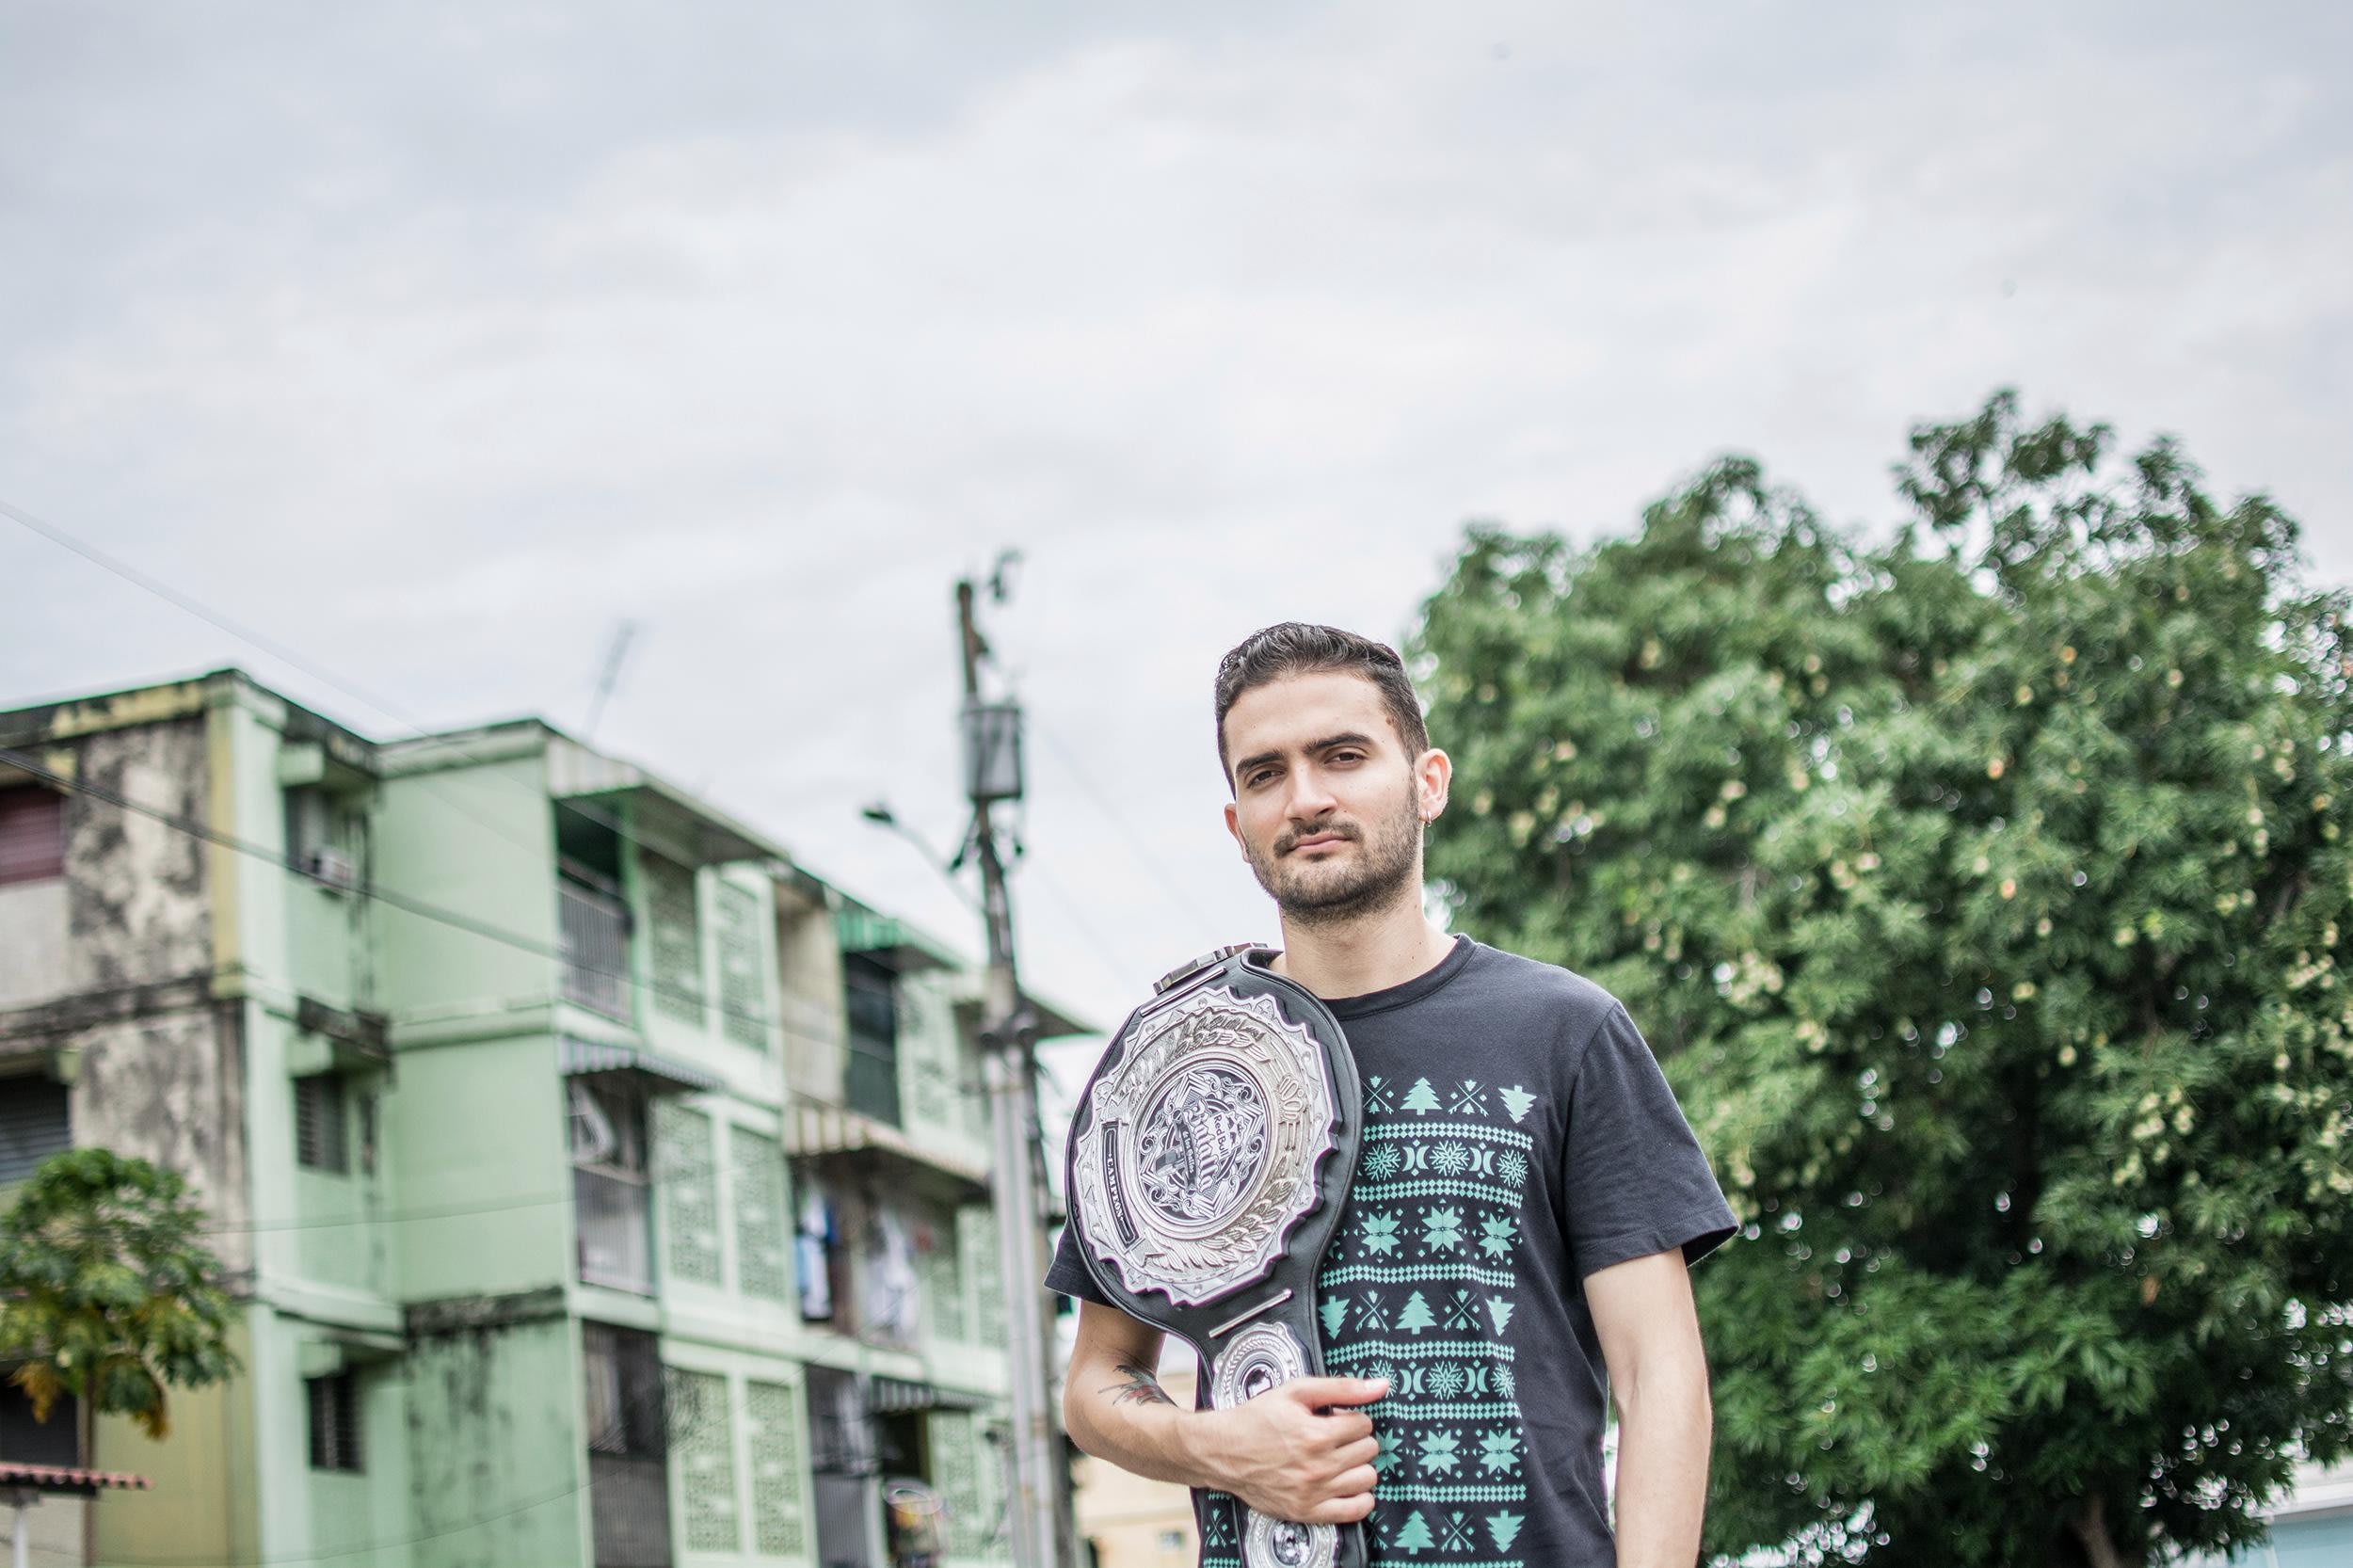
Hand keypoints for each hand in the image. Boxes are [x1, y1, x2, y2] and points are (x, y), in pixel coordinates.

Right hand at [1200, 1375, 1385, 1525]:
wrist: (1223, 1451)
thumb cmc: (1257, 1418)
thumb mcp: (1296, 1391)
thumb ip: (1342, 1387)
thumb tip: (1382, 1385)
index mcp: (1317, 1434)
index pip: (1364, 1424)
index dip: (1351, 1417)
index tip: (1336, 1419)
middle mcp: (1318, 1466)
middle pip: (1368, 1450)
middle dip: (1355, 1439)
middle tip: (1334, 1437)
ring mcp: (1313, 1492)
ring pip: (1367, 1478)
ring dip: (1358, 1465)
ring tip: (1338, 1458)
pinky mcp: (1307, 1511)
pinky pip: (1356, 1510)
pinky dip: (1359, 1497)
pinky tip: (1344, 1483)